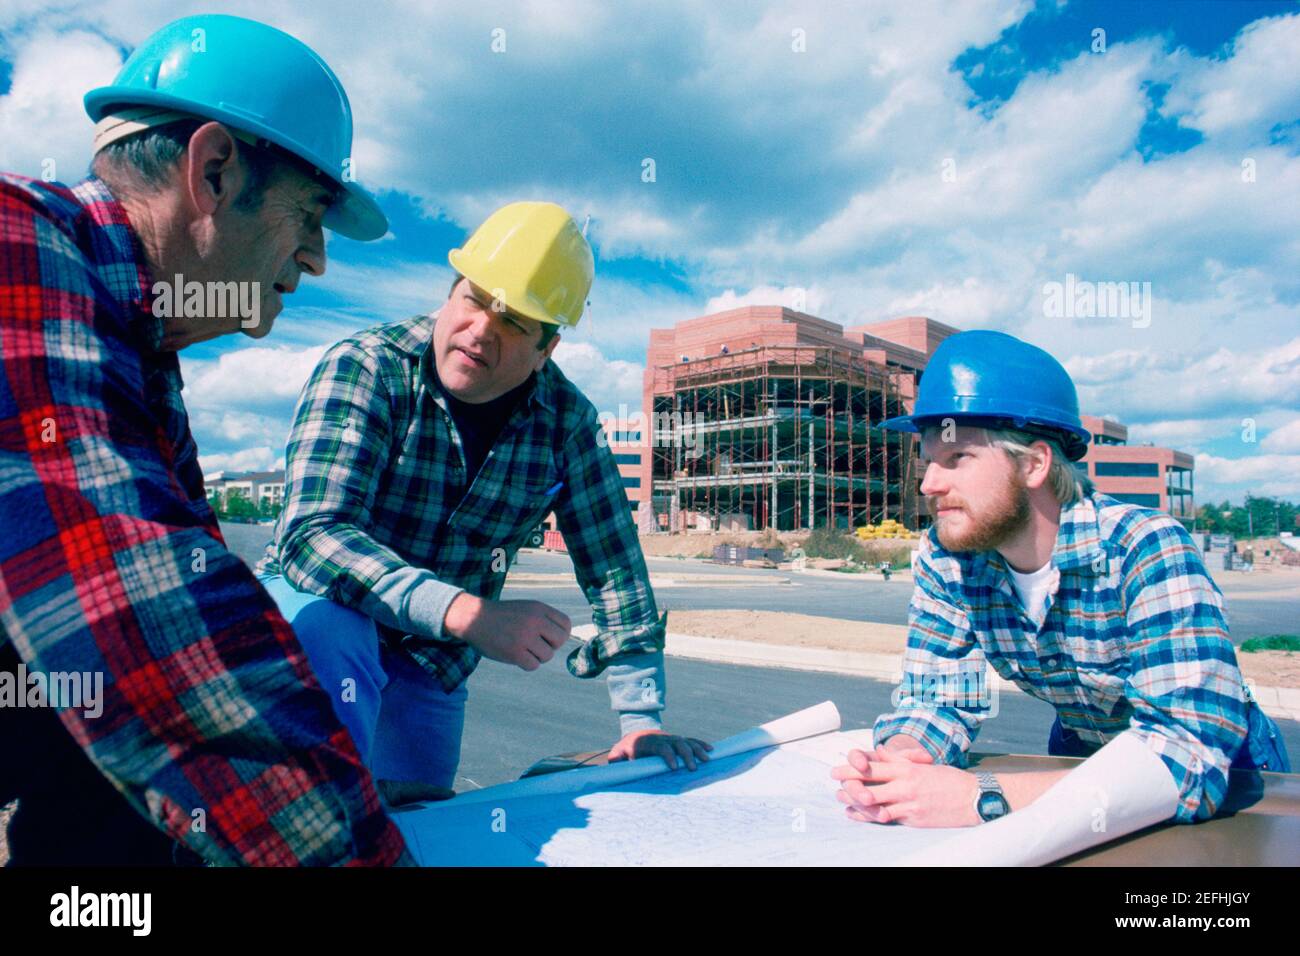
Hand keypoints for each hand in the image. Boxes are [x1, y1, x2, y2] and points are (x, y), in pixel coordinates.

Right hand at [442, 594, 570, 670]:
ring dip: (537, 657)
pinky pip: (533, 665)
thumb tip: (562, 638)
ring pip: (547, 656)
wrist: (473, 618)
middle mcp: (535, 621)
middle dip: (551, 646)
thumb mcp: (526, 608)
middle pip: (560, 641)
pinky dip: (526, 664)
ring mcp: (525, 637)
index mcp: (539, 608)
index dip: (560, 634)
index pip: (566, 624)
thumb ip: (544, 619)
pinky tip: (516, 656)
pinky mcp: (514, 653)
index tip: (549, 638)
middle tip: (537, 646)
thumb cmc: (502, 616)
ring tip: (524, 650)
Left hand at [608, 730, 712, 770]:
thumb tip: (614, 761)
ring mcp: (673, 739)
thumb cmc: (629, 748)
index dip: (668, 756)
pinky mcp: (680, 741)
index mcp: (651, 742)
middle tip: (692, 768)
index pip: (661, 747)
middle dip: (686, 755)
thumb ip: (616, 756)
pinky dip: (701, 744)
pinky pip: (692, 741)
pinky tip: (711, 750)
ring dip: (697, 750)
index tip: (674, 767)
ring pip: (687, 742)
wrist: (638, 734)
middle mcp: (664, 739)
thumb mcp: (620, 751)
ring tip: (706, 760)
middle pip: (678, 743)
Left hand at [831, 746, 981, 826]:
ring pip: (874, 802)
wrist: (973, 797)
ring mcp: (909, 802)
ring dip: (856, 802)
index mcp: (907, 767)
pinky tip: (860, 816)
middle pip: (868, 782)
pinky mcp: (914, 818)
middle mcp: (905, 783)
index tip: (838, 770)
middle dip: (848, 784)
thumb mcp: (923, 764)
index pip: (873, 765)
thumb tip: (881, 751)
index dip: (851, 768)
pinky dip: (871, 817)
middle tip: (835, 785)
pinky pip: (887, 818)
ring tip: (843, 801)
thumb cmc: (950, 780)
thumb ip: (900, 759)